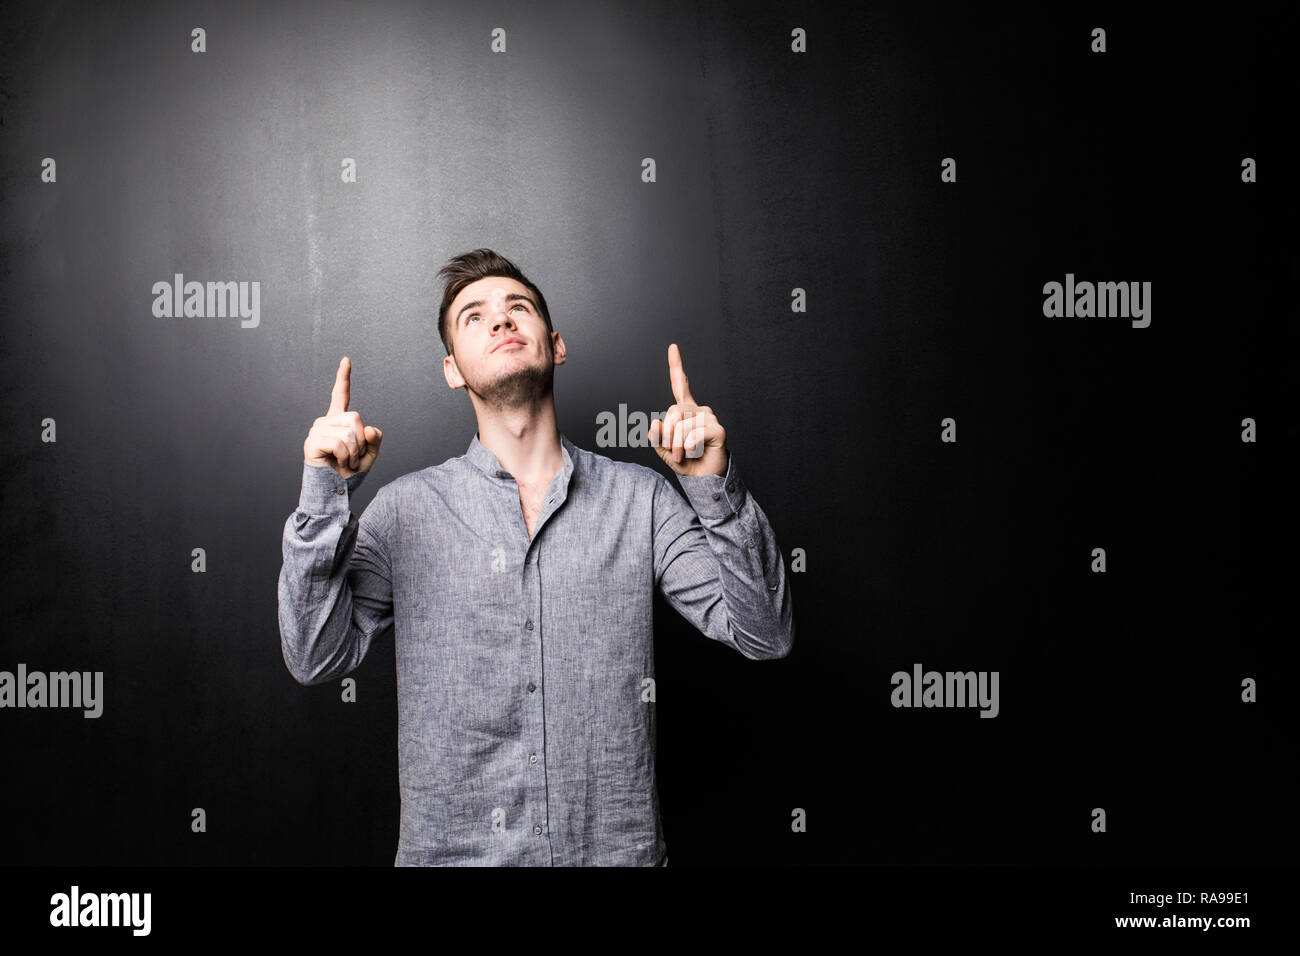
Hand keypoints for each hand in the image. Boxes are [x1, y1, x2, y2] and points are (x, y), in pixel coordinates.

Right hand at [303, 356, 383, 477]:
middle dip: (361, 441)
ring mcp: (317, 430)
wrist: (334, 493)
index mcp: (338, 421)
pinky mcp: (312, 441)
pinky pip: (340, 442)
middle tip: (354, 457)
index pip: (341, 395)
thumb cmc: (349, 475)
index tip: (346, 360)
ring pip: (349, 431)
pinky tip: (340, 463)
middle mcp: (326, 421)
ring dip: (354, 452)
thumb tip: (369, 428)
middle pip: (355, 417)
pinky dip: (346, 457)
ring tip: (346, 462)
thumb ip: (374, 439)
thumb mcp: (369, 455)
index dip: (344, 378)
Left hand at [647, 343, 726, 476]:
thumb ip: (657, 438)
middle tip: (672, 452)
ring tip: (683, 455)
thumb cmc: (687, 463)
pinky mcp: (718, 429)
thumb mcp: (666, 450)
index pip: (680, 385)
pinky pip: (694, 434)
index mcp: (686, 411)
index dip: (676, 366)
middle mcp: (699, 410)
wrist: (704, 479)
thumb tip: (655, 423)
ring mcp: (709, 418)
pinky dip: (689, 447)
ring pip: (681, 426)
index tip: (673, 347)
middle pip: (673, 411)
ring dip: (677, 446)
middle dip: (667, 434)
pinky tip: (695, 452)